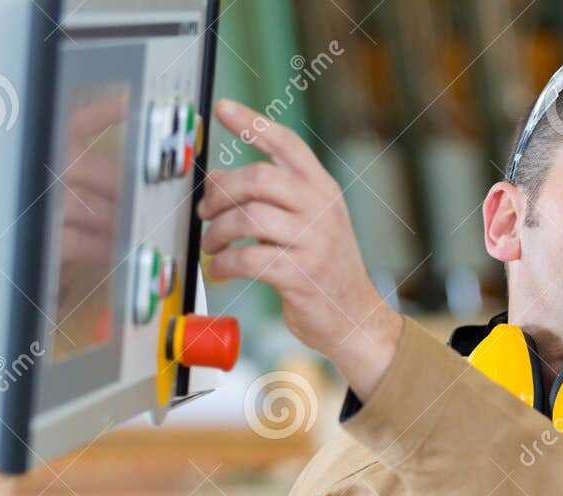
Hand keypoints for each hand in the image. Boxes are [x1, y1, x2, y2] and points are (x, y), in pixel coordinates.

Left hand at [197, 99, 401, 398]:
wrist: (356, 318)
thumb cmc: (326, 272)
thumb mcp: (308, 226)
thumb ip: (270, 201)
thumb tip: (218, 181)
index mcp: (324, 191)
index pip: (287, 144)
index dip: (252, 124)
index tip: (222, 109)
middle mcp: (322, 210)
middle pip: (260, 178)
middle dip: (221, 193)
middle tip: (206, 211)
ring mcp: (314, 242)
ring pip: (250, 218)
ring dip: (218, 232)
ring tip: (212, 245)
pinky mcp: (301, 274)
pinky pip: (249, 259)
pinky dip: (225, 265)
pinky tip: (220, 271)